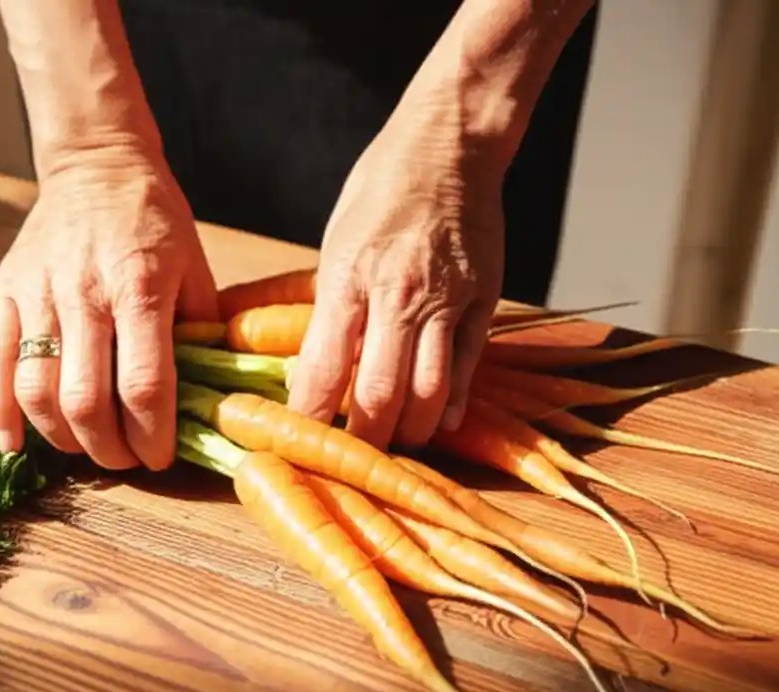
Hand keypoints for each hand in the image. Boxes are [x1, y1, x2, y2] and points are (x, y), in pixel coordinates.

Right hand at [0, 150, 218, 469]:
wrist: (96, 164)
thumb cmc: (153, 219)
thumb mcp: (195, 267)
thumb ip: (201, 331)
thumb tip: (212, 395)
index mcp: (141, 287)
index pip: (144, 385)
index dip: (153, 436)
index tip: (161, 457)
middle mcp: (86, 294)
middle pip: (86, 401)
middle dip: (109, 449)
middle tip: (125, 459)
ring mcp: (38, 294)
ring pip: (37, 392)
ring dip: (62, 438)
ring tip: (85, 446)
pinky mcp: (4, 294)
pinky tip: (16, 445)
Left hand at [286, 109, 505, 448]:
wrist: (450, 143)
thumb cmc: (382, 187)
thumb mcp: (337, 243)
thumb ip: (332, 306)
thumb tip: (314, 365)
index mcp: (348, 278)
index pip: (320, 369)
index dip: (306, 417)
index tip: (295, 442)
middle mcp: (397, 295)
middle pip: (378, 395)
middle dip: (362, 441)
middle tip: (351, 461)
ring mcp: (446, 300)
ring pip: (429, 393)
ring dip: (412, 431)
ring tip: (397, 444)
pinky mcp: (483, 300)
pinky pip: (469, 367)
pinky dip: (455, 403)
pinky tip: (442, 421)